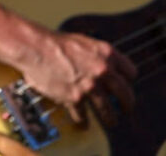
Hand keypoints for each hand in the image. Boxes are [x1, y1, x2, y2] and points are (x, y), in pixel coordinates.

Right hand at [19, 30, 135, 128]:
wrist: (35, 48)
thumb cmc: (55, 42)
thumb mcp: (84, 42)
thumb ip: (99, 55)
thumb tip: (105, 67)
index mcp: (107, 54)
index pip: (131, 72)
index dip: (129, 80)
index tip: (126, 85)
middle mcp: (102, 71)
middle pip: (125, 94)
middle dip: (127, 104)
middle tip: (127, 109)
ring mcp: (89, 86)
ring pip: (107, 110)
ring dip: (110, 119)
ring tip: (111, 122)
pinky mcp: (74, 98)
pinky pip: (83, 116)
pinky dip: (83, 122)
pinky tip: (83, 124)